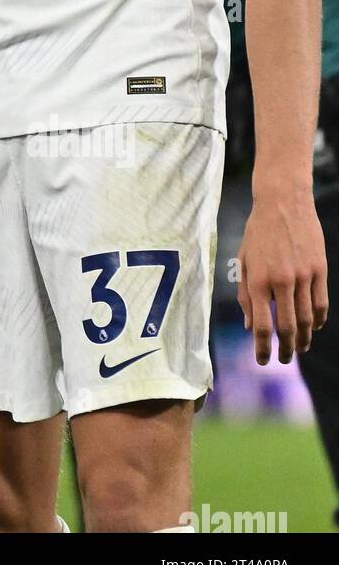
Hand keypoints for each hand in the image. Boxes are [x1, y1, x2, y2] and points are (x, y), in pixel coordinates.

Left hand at [237, 188, 327, 363]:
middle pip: (288, 327)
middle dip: (286, 349)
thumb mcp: (243, 261)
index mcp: (257, 279)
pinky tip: (314, 327)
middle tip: (285, 360)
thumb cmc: (258, 232)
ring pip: (307, 319)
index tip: (263, 361)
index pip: (262, 324)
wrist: (282, 203)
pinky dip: (318, 320)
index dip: (262, 348)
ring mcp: (303, 276)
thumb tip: (249, 325)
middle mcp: (281, 281)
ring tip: (300, 348)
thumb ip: (245, 294)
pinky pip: (321, 303)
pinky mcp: (319, 270)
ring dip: (304, 338)